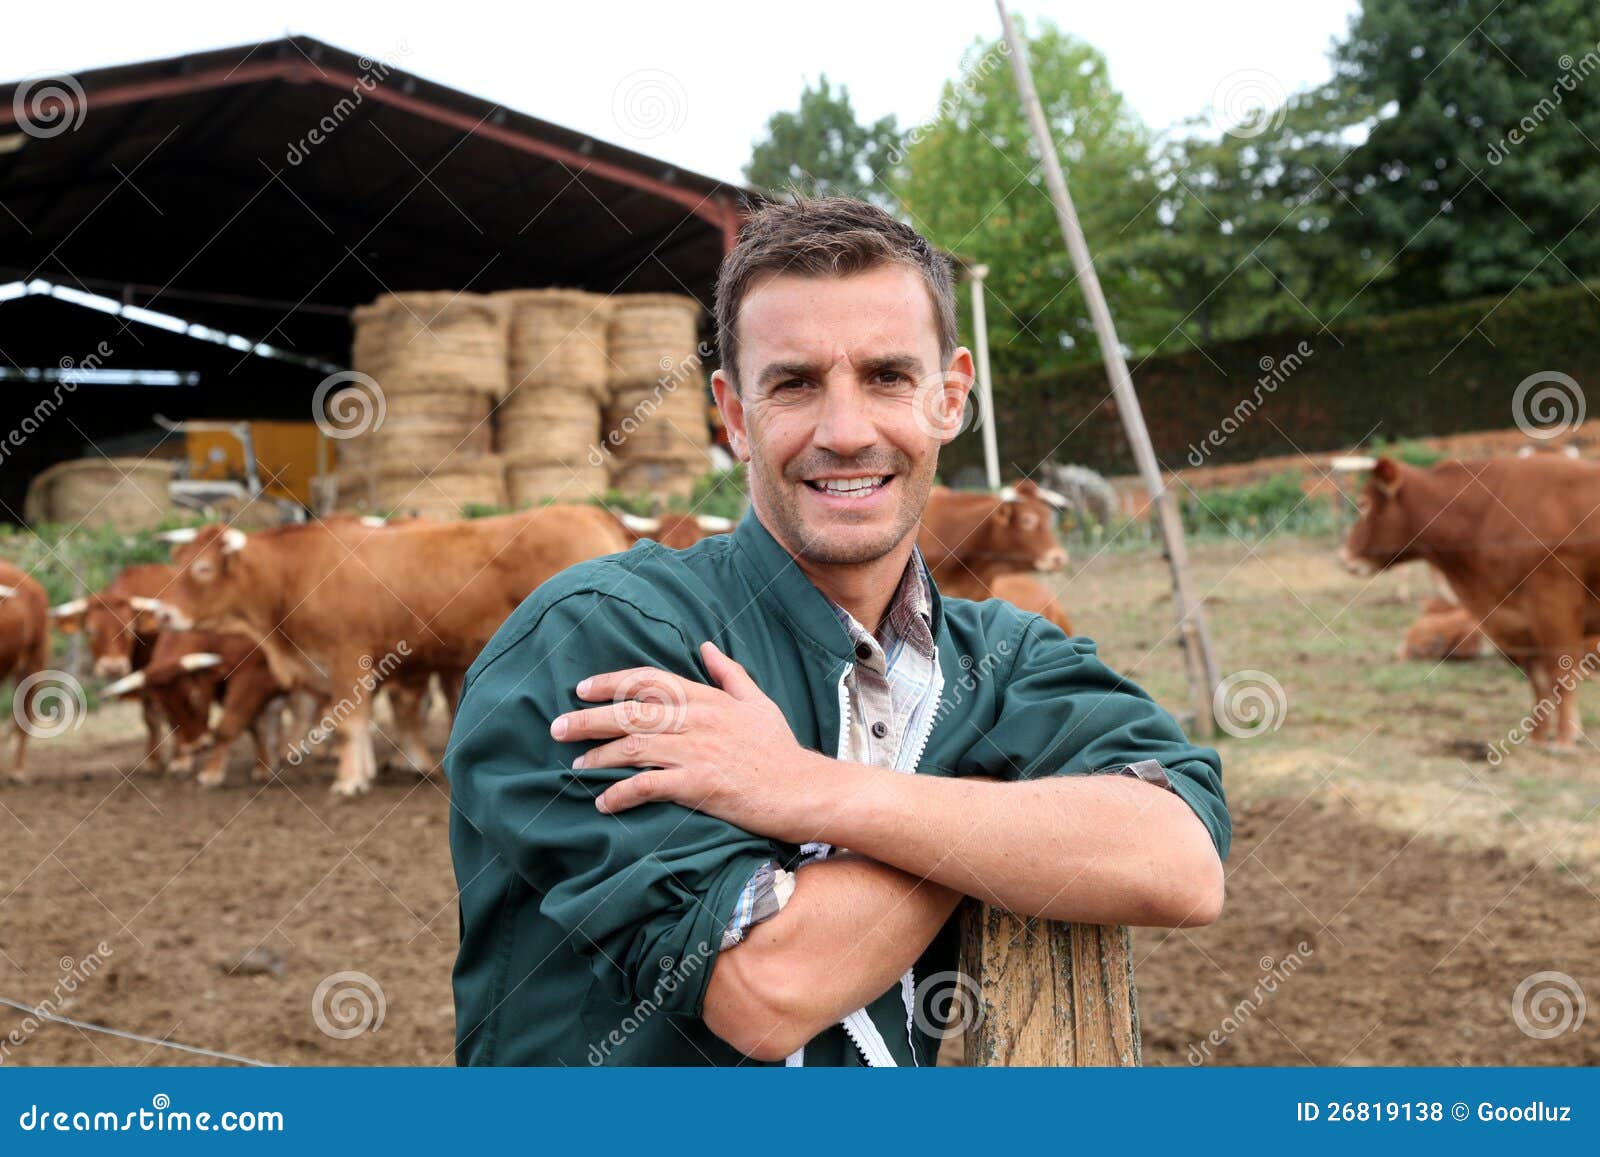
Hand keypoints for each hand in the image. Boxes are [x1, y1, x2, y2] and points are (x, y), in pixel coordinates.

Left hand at [551, 641, 833, 841]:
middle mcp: (699, 720)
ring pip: (634, 747)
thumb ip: (729, 674)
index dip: (611, 682)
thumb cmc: (780, 750)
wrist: (804, 790)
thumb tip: (706, 645)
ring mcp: (698, 752)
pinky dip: (622, 794)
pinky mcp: (700, 785)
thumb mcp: (758, 702)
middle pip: (631, 712)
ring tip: (576, 766)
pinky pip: (649, 786)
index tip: (581, 689)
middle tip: (557, 727)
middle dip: (588, 719)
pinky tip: (605, 803)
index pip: (648, 681)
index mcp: (708, 699)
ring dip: (599, 757)